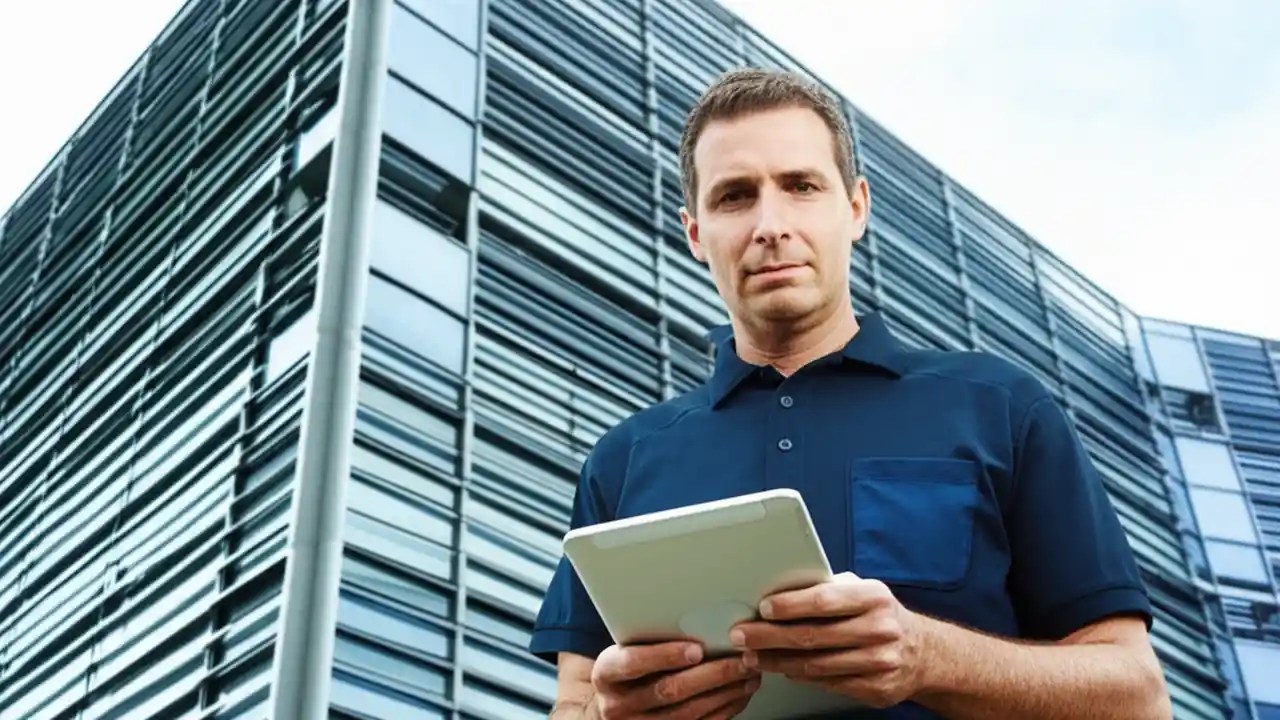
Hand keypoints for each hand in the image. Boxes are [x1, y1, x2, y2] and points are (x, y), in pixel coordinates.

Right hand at [588, 641, 761, 718]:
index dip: (665, 656)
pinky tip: (740, 693)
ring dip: (724, 692)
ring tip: (748, 672)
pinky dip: (724, 709)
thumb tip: (691, 609)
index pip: (634, 664)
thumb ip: (645, 635)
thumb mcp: (622, 647)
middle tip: (741, 657)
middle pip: (668, 690)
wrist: (612, 704)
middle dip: (711, 674)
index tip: (696, 648)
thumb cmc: (625, 667)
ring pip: (688, 713)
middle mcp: (618, 706)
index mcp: (606, 674)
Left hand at [729, 573, 930, 708]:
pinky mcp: (875, 689)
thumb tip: (784, 587)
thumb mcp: (865, 592)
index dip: (790, 605)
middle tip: (742, 635)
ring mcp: (879, 663)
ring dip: (777, 661)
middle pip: (813, 636)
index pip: (824, 600)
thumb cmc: (882, 616)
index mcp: (874, 598)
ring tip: (752, 656)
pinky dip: (800, 676)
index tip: (763, 608)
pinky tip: (782, 669)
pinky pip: (827, 683)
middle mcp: (879, 630)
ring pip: (815, 665)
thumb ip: (831, 589)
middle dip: (769, 636)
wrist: (926, 654)